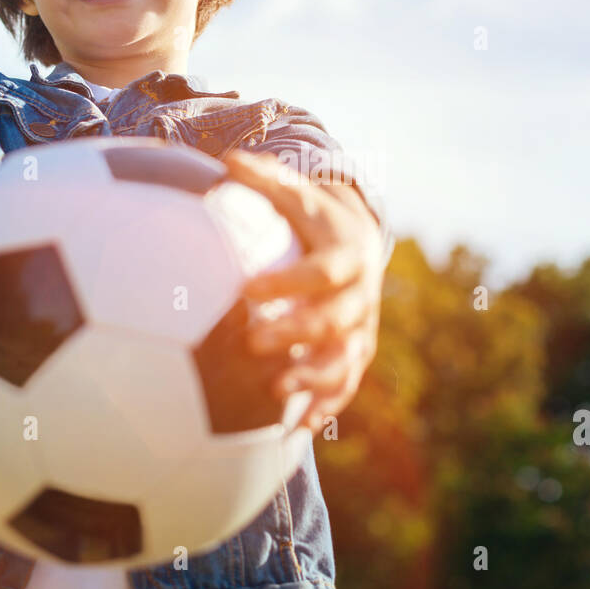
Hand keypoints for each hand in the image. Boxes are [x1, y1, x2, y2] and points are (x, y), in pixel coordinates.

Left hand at [221, 149, 385, 433]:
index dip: (290, 283)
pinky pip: (346, 385)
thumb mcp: (296, 194)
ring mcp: (361, 329)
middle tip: (252, 344)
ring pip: (343, 360)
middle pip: (333, 321)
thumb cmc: (313, 217)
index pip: (322, 272)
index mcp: (347, 255)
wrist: (360, 240)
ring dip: (312, 379)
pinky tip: (296, 429)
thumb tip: (228, 159)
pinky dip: (325, 407)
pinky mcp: (357, 354)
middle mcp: (361, 296)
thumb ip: (265, 179)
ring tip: (274, 393)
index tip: (248, 290)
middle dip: (296, 334)